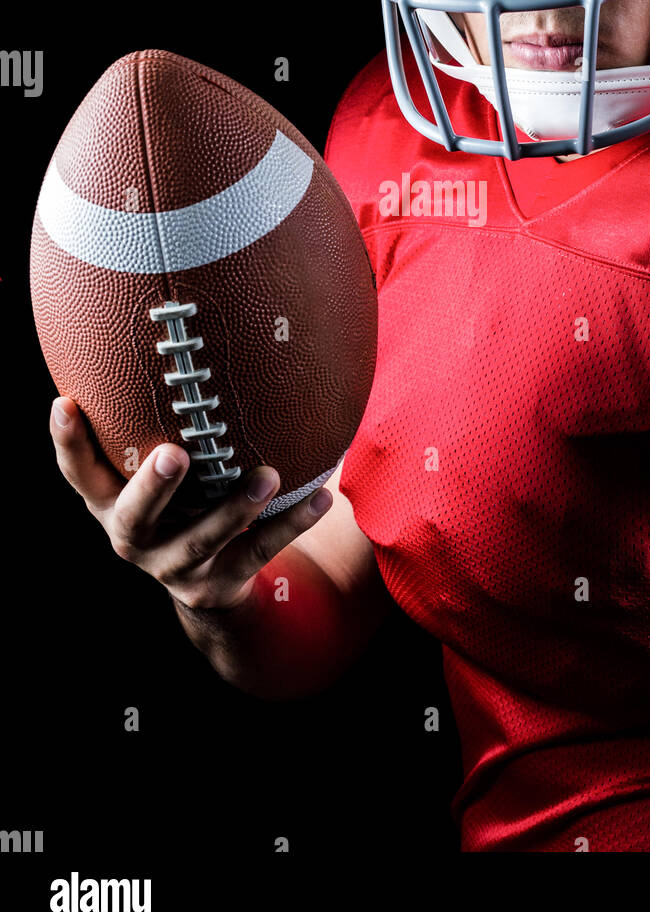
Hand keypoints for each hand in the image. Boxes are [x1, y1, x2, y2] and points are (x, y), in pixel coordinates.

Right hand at [49, 396, 332, 611]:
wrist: (209, 581)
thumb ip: (161, 421)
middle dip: (153, 488)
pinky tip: (322, 496)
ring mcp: (176, 565)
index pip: (80, 474)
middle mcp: (134, 537)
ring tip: (268, 476)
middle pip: (135, 517)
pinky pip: (260, 550)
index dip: (68, 442)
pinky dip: (292, 523)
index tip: (65, 402)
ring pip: (203, 538)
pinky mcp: (219, 583)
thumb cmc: (183, 497)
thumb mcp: (160, 467)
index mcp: (112, 502)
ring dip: (236, 507)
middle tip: (174, 455)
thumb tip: (181, 328)